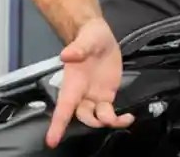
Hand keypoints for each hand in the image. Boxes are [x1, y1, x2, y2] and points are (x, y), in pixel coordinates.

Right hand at [46, 18, 133, 147]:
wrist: (100, 37)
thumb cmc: (89, 37)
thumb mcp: (86, 40)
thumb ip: (78, 49)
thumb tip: (66, 55)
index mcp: (73, 83)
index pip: (63, 107)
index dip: (57, 124)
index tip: (51, 141)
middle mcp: (81, 94)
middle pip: (82, 117)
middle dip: (92, 122)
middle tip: (107, 119)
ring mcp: (94, 97)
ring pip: (97, 118)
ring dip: (108, 122)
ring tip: (123, 118)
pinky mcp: (107, 97)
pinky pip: (111, 114)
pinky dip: (119, 119)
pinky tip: (128, 117)